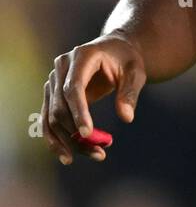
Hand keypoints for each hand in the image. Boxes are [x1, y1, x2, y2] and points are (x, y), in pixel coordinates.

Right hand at [42, 34, 146, 163]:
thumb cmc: (126, 60)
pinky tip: (70, 155)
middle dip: (75, 133)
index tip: (88, 134)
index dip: (78, 112)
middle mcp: (61, 68)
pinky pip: (49, 120)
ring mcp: (53, 81)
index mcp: (81, 56)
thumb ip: (130, 93)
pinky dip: (58, 139)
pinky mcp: (52, 95)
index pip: (73, 88)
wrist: (114, 50)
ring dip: (67, 141)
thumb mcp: (135, 73)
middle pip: (59, 107)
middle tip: (100, 153)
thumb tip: (127, 117)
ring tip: (94, 155)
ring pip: (51, 118)